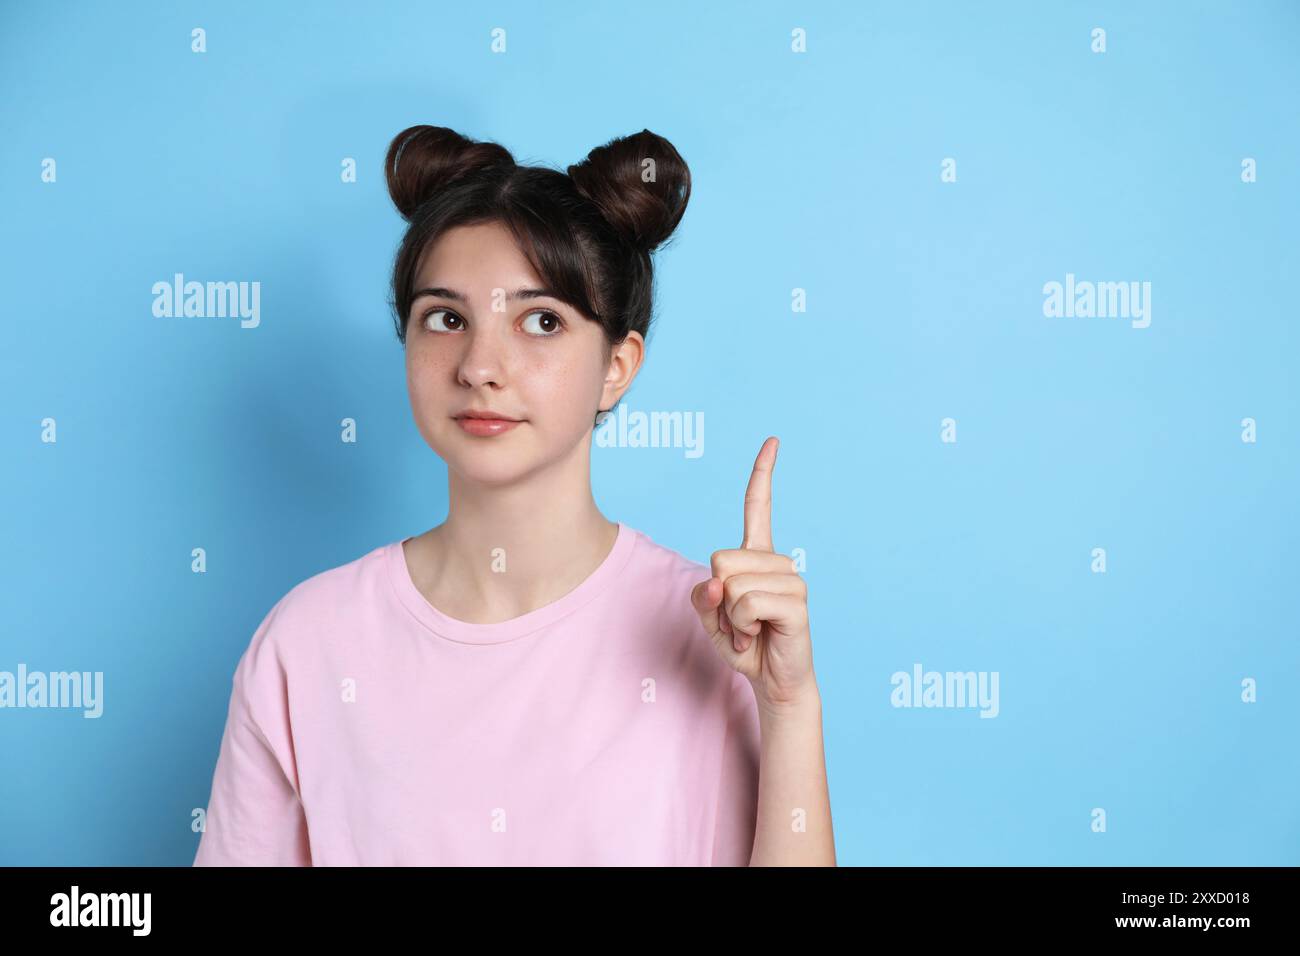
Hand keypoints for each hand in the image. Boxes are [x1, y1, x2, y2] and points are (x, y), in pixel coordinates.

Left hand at [690, 436, 818, 712]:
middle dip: (717, 598)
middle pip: (720, 560)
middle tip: (737, 621)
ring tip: (750, 630)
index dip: (763, 474)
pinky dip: (741, 625)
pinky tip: (758, 636)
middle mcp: (777, 562)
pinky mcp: (796, 602)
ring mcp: (790, 579)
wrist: (772, 681)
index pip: (757, 508)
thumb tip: (717, 583)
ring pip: (732, 584)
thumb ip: (703, 598)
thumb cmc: (745, 645)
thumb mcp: (711, 620)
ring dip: (730, 618)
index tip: (773, 441)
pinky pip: (747, 603)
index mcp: (757, 557)